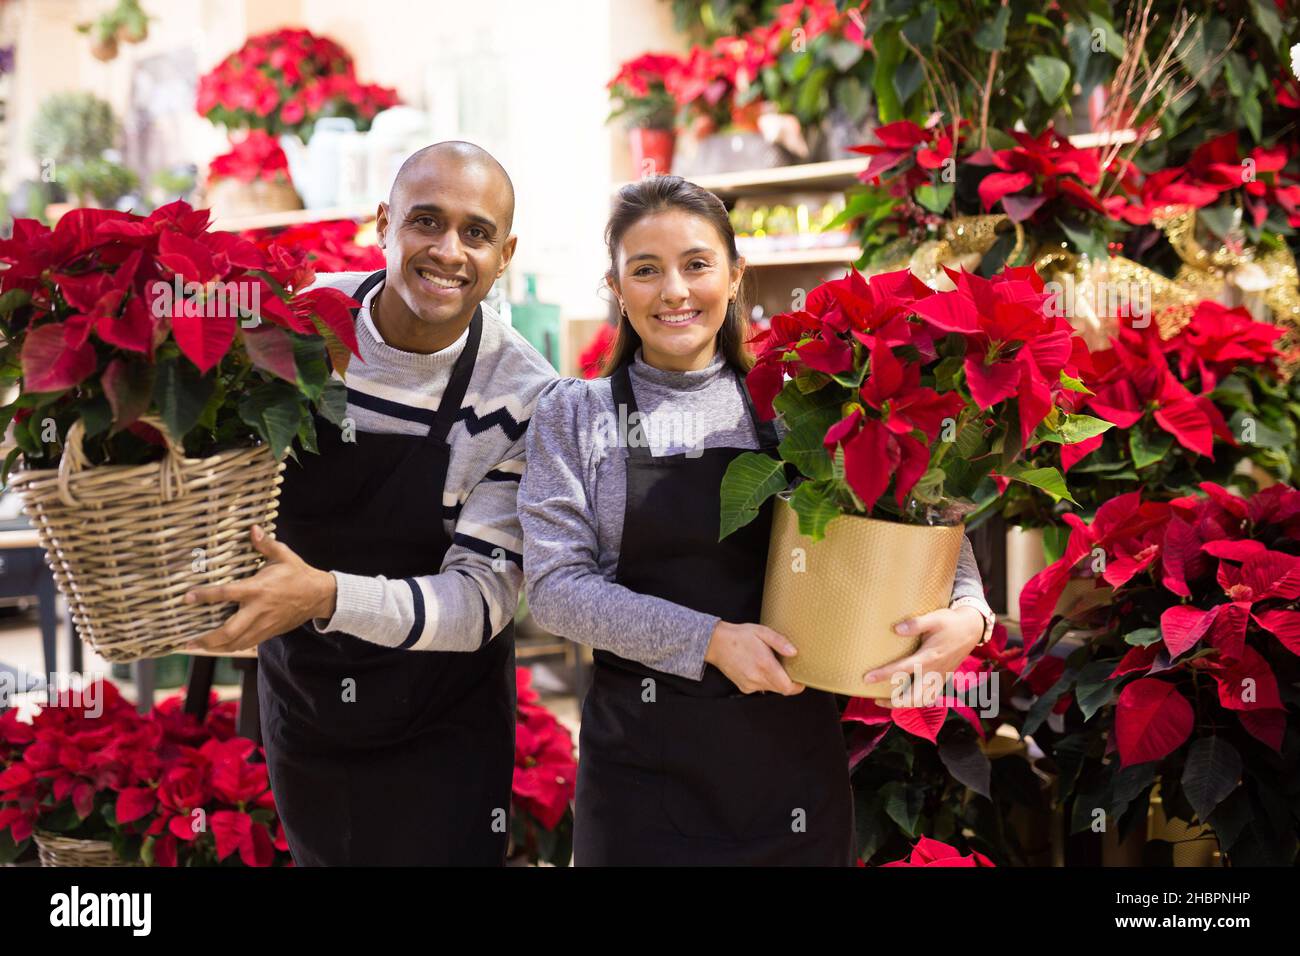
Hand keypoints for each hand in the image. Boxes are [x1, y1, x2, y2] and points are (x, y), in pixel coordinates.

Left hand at [184, 525, 336, 653]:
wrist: (318, 596)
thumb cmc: (298, 574)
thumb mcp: (284, 555)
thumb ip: (266, 544)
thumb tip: (252, 528)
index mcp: (258, 589)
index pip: (227, 593)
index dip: (205, 595)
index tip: (187, 597)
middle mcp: (259, 610)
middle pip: (229, 631)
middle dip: (208, 638)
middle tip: (187, 641)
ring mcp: (263, 624)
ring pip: (236, 642)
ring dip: (215, 647)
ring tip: (195, 647)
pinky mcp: (268, 632)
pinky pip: (246, 644)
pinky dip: (230, 647)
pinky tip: (217, 647)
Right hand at [704, 622, 804, 695]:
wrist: (716, 643)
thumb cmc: (740, 636)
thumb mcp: (762, 632)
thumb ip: (780, 642)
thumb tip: (794, 652)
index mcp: (764, 664)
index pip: (787, 687)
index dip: (797, 687)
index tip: (801, 680)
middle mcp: (757, 678)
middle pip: (781, 689)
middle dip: (787, 682)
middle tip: (786, 668)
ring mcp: (749, 684)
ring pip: (770, 689)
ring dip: (775, 681)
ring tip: (769, 665)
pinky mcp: (743, 687)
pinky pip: (760, 688)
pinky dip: (763, 681)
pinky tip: (758, 668)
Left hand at [862, 605, 985, 707]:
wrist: (971, 629)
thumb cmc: (950, 623)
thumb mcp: (934, 618)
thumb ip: (915, 624)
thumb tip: (896, 629)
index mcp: (929, 658)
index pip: (902, 670)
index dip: (883, 675)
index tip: (867, 678)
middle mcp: (934, 672)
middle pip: (913, 697)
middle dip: (894, 702)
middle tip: (875, 699)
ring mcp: (940, 677)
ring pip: (922, 700)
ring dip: (905, 704)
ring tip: (887, 701)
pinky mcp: (943, 678)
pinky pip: (930, 696)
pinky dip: (918, 701)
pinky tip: (906, 698)